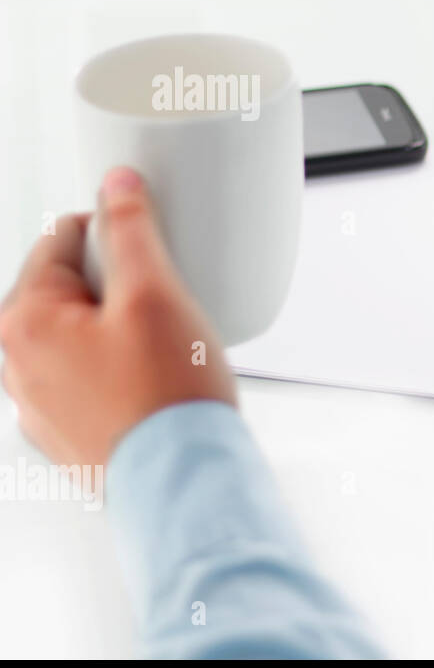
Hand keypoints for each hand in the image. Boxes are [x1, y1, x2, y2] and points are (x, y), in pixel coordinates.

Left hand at [0, 167, 235, 468]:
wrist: (182, 482)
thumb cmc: (166, 398)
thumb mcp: (155, 292)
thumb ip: (132, 229)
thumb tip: (117, 186)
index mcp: (23, 322)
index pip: (59, 239)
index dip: (111, 231)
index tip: (147, 246)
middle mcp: (16, 365)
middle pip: (68, 289)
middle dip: (116, 286)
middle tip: (163, 303)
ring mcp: (39, 405)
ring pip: (80, 336)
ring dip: (119, 330)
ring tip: (165, 347)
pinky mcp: (67, 434)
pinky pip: (90, 380)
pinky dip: (120, 372)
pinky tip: (156, 382)